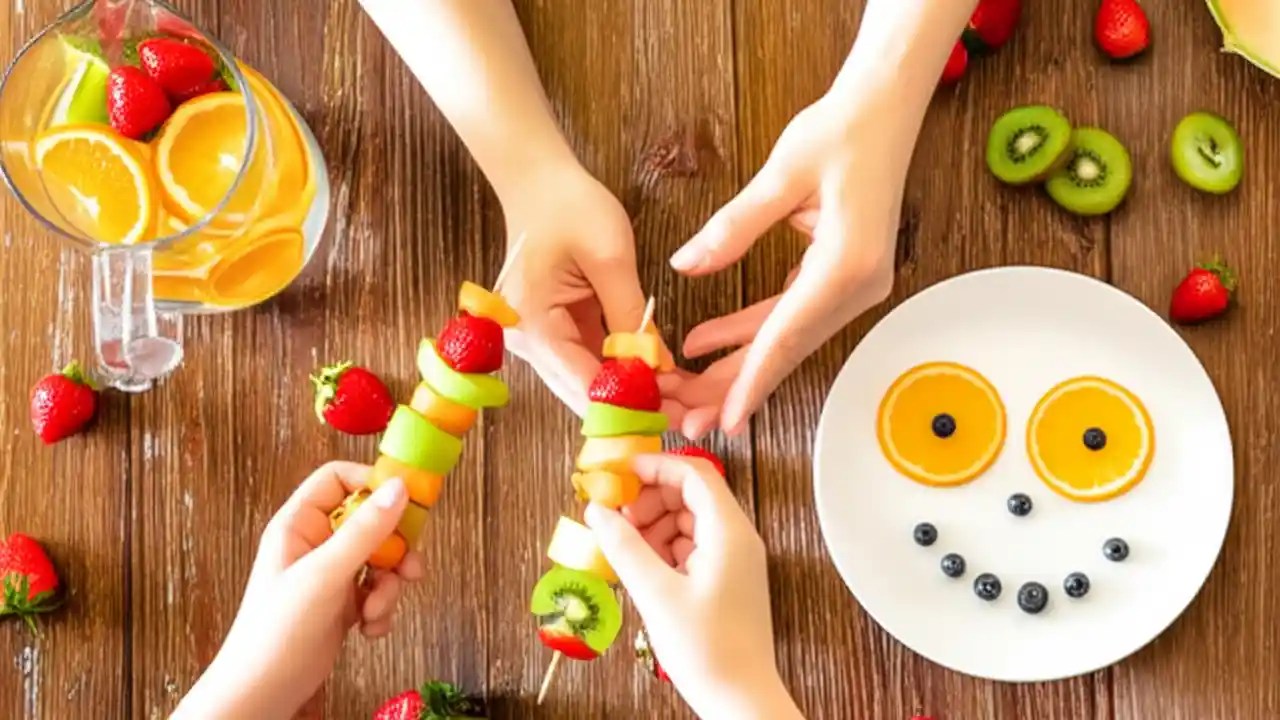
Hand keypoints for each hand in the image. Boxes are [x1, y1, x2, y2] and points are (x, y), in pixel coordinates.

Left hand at [173, 462, 423, 719]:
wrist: (263, 692)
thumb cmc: (276, 631)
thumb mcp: (324, 574)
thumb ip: (365, 531)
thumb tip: (399, 489)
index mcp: (300, 524)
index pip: (339, 479)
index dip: (373, 483)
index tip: (407, 501)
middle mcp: (316, 543)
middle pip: (371, 520)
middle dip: (394, 548)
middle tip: (409, 567)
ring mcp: (331, 574)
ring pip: (381, 558)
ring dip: (389, 586)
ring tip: (377, 610)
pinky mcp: (343, 603)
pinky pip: (377, 590)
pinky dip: (382, 609)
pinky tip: (369, 628)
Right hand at [501, 161, 678, 419]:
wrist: (537, 179)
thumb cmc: (569, 207)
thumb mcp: (610, 258)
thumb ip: (632, 317)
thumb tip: (656, 368)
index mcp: (533, 326)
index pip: (583, 384)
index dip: (628, 407)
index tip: (669, 418)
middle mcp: (527, 342)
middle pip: (583, 392)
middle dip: (633, 408)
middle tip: (684, 418)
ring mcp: (538, 338)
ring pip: (588, 381)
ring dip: (631, 392)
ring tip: (680, 403)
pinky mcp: (554, 329)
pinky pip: (590, 359)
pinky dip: (622, 370)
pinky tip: (660, 379)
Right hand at [585, 455, 801, 719]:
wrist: (741, 700)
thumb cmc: (707, 649)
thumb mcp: (656, 594)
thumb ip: (624, 547)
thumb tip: (596, 510)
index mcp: (729, 532)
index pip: (694, 474)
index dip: (655, 467)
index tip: (618, 475)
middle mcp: (737, 538)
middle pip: (690, 494)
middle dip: (649, 500)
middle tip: (616, 520)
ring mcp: (733, 560)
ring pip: (688, 521)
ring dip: (653, 526)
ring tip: (625, 549)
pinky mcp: (724, 580)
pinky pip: (691, 547)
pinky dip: (664, 549)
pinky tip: (641, 568)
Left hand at [669, 88, 917, 437]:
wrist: (885, 111)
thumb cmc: (841, 132)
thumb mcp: (781, 174)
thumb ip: (732, 227)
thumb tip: (686, 265)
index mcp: (847, 264)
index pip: (788, 335)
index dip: (751, 380)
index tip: (725, 416)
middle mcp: (858, 285)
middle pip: (787, 349)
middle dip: (736, 385)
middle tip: (689, 419)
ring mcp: (855, 284)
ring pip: (788, 338)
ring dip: (740, 362)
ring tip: (689, 389)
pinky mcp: (844, 276)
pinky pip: (792, 314)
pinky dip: (753, 330)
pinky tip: (711, 340)